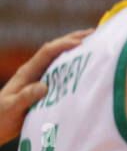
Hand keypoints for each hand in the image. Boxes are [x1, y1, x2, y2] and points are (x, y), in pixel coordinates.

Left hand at [0, 29, 92, 143]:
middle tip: (94, 33)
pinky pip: (61, 72)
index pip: (47, 53)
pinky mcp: (44, 87)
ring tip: (94, 44)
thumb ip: (26, 96)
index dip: (63, 45)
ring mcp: (39, 78)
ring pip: (59, 59)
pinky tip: (85, 66)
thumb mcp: (12, 107)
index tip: (81, 43)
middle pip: (54, 50)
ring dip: (75, 50)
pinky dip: (74, 65)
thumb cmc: (1, 117)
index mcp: (27, 72)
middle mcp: (34, 71)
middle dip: (72, 39)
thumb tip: (44, 86)